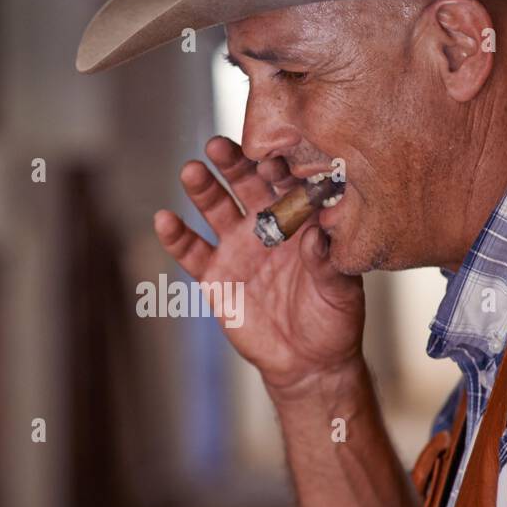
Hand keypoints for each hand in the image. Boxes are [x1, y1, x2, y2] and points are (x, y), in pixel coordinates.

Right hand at [153, 136, 365, 394]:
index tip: (271, 153)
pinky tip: (164, 220)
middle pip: (245, 183)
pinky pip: (191, 251)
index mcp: (301, 220)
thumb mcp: (342, 293)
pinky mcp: (214, 274)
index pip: (287, 182)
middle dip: (232, 162)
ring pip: (215, 207)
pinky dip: (176, 236)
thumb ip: (328, 263)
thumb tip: (318, 236)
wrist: (307, 361)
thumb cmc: (334, 320)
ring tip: (192, 171)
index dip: (278, 165)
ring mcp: (236, 246)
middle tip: (219, 145)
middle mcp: (265, 224)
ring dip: (202, 187)